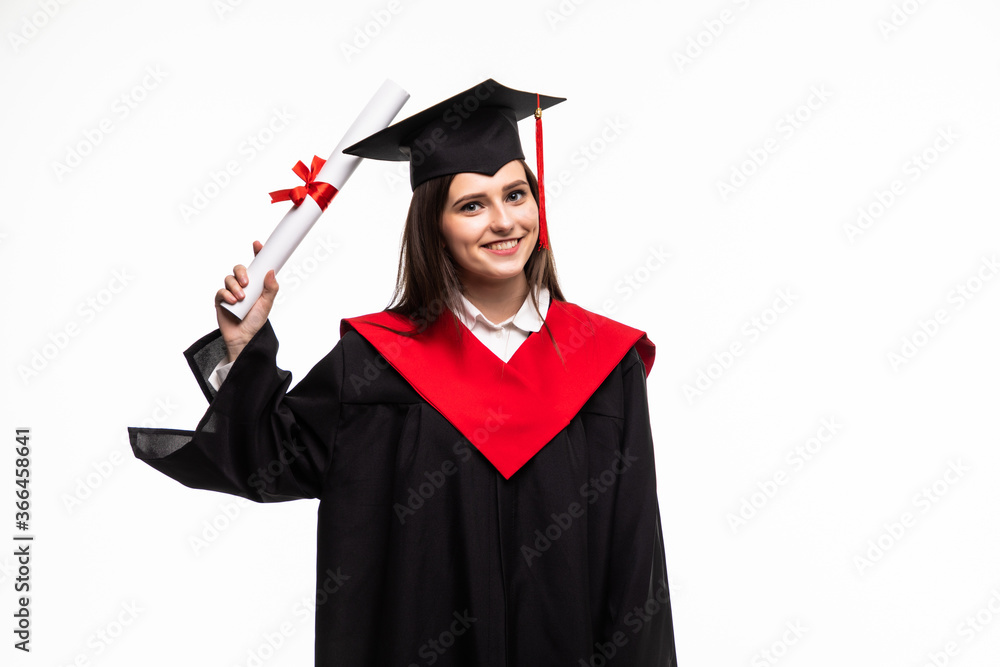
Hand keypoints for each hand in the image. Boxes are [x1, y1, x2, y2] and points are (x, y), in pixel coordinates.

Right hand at [214, 240, 279, 362]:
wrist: (243, 337)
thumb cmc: (256, 320)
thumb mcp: (267, 304)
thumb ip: (271, 288)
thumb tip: (271, 271)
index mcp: (256, 283)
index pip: (256, 265)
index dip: (257, 253)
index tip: (258, 244)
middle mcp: (243, 285)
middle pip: (239, 268)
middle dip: (242, 273)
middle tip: (246, 283)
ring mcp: (231, 291)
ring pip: (229, 278)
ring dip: (235, 287)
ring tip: (241, 298)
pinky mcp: (221, 299)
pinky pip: (221, 291)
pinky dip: (226, 295)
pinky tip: (233, 302)